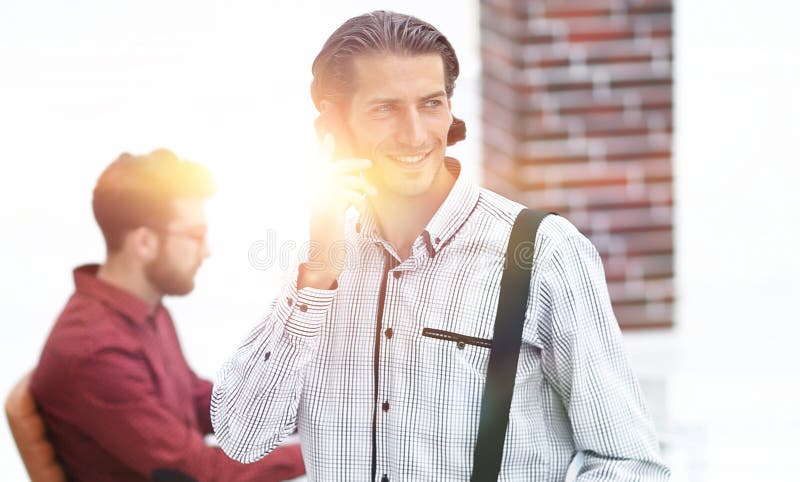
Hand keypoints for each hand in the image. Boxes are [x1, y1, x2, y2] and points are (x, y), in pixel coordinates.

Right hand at [301, 133, 375, 288]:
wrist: (323, 258)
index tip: (327, 136)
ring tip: (372, 195)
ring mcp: (321, 203)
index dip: (323, 152)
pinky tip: (361, 211)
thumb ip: (342, 198)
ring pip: (344, 181)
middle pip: (334, 169)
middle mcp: (315, 195)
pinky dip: (359, 201)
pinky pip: (348, 196)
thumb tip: (358, 185)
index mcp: (316, 194)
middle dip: (353, 164)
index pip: (318, 167)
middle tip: (369, 165)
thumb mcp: (336, 214)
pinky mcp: (330, 211)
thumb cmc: (331, 237)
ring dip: (362, 186)